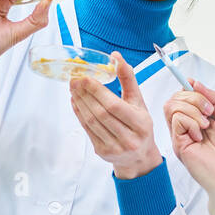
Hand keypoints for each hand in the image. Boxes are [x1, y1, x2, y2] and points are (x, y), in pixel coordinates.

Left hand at [69, 53, 162, 178]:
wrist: (138, 157)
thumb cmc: (139, 126)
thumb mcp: (139, 102)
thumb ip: (128, 79)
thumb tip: (116, 57)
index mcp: (141, 124)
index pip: (115, 106)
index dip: (98, 91)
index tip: (86, 78)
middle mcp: (129, 138)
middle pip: (101, 113)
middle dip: (85, 94)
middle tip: (75, 80)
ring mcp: (115, 148)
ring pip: (92, 122)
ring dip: (80, 103)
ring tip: (73, 89)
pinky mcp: (102, 152)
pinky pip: (87, 130)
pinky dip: (79, 114)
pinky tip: (75, 102)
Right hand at [163, 78, 214, 199]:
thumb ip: (213, 98)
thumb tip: (194, 82)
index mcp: (200, 117)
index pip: (184, 94)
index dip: (187, 86)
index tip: (193, 83)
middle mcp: (188, 124)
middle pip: (176, 97)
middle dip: (194, 97)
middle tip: (210, 112)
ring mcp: (181, 134)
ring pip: (172, 105)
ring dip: (193, 109)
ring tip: (206, 125)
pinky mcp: (178, 143)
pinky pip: (176, 119)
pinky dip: (191, 122)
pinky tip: (200, 136)